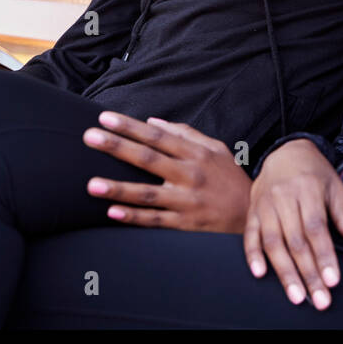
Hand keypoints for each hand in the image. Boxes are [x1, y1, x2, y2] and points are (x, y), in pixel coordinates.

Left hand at [83, 112, 252, 232]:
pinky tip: (112, 212)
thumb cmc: (230, 178)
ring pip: (148, 193)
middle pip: (148, 158)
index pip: (157, 136)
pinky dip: (134, 217)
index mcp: (195, 154)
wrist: (252, 214)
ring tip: (92, 184)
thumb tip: (153, 121)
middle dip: (117, 147)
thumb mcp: (216, 149)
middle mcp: (190, 175)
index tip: (105, 118)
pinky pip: (155, 221)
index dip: (130, 126)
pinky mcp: (185, 225)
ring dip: (119, 188)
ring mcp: (187, 201)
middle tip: (90, 137)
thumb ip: (186, 134)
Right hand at [243, 138, 342, 310]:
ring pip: (273, 242)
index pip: (316, 228)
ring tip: (297, 295)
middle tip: (319, 299)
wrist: (286, 152)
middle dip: (308, 273)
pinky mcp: (253, 211)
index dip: (324, 256)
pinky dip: (253, 255)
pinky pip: (250, 235)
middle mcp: (284, 198)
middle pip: (296, 241)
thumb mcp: (335, 188)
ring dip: (284, 272)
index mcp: (308, 190)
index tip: (332, 280)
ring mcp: (265, 205)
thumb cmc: (314, 173)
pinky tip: (260, 273)